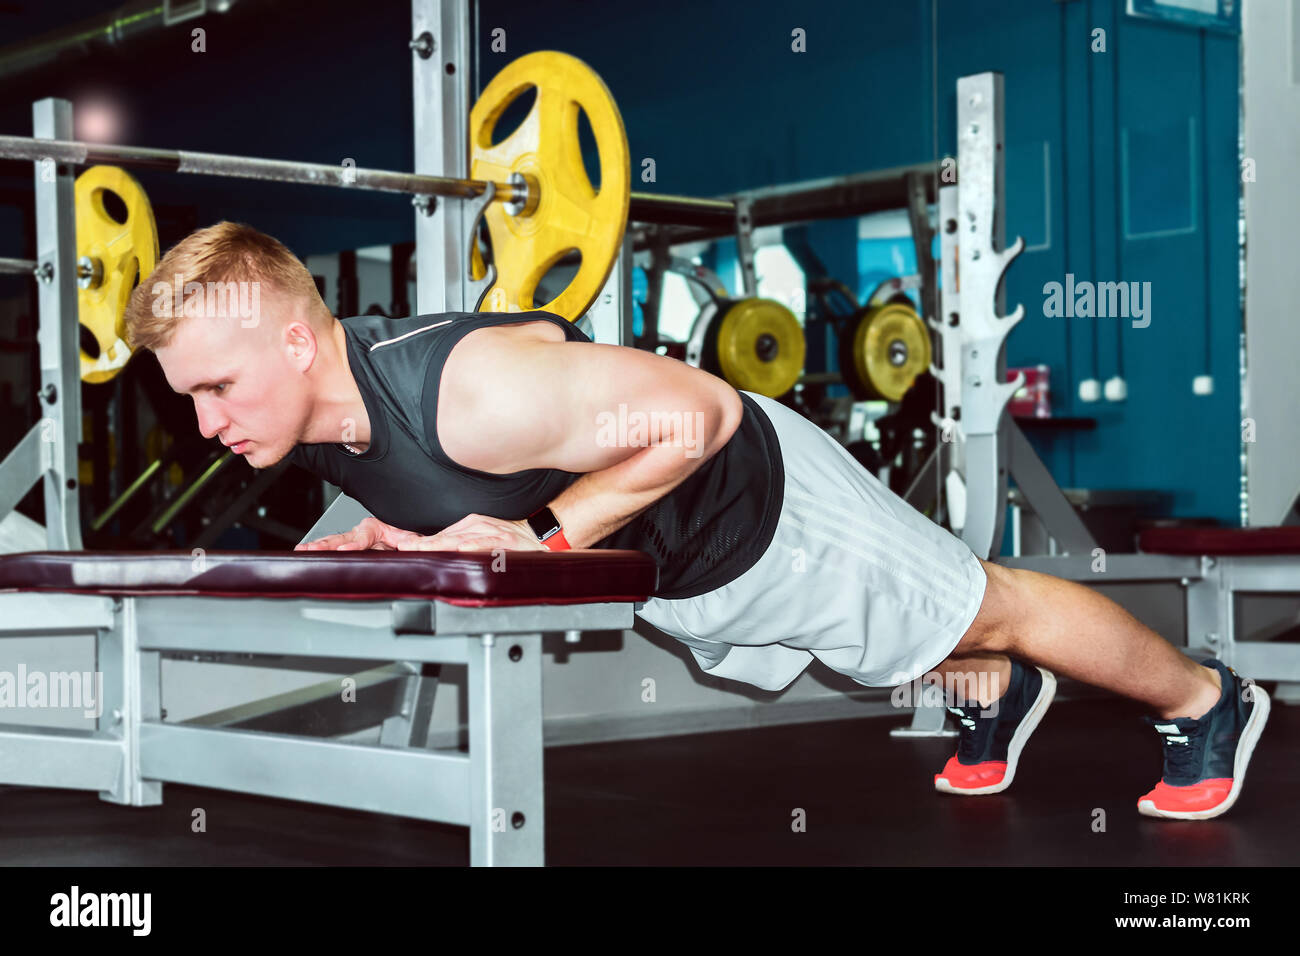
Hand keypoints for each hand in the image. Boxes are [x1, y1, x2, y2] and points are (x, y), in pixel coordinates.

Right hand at [294, 516, 421, 550]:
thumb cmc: (408, 535)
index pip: (363, 536)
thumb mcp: (413, 535)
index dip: (354, 544)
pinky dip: (320, 551)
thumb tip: (406, 545)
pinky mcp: (350, 548)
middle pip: (342, 538)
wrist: (409, 538)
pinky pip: (333, 549)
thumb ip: (412, 539)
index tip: (345, 550)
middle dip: (326, 544)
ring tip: (304, 550)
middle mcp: (361, 532)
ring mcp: (354, 541)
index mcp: (376, 527)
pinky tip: (306, 553)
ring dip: (319, 546)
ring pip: (334, 542)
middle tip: (313, 549)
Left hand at [396, 513, 547, 551]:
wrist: (540, 538)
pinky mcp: (505, 540)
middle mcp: (479, 525)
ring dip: (441, 544)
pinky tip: (461, 549)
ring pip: (462, 538)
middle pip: (446, 535)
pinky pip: (486, 542)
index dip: (421, 541)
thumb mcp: (482, 537)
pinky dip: (473, 545)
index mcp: (472, 524)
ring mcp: (492, 531)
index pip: (441, 534)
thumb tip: (437, 551)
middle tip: (404, 547)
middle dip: (424, 543)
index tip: (402, 545)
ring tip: (423, 549)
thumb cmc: (510, 541)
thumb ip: (461, 542)